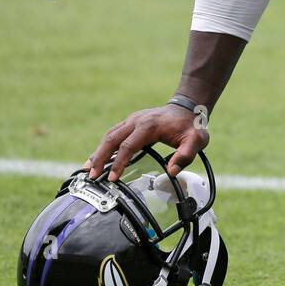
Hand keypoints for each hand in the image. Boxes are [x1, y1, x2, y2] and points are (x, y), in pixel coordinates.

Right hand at [84, 104, 207, 181]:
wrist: (187, 107)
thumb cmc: (191, 125)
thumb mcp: (196, 141)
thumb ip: (185, 155)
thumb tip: (171, 171)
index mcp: (149, 126)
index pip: (128, 146)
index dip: (119, 163)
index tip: (112, 178)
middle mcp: (136, 121)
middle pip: (111, 139)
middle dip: (100, 158)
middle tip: (91, 175)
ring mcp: (131, 120)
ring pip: (109, 136)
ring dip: (98, 152)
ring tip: (88, 169)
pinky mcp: (130, 123)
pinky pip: (113, 134)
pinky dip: (103, 147)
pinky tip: (97, 158)